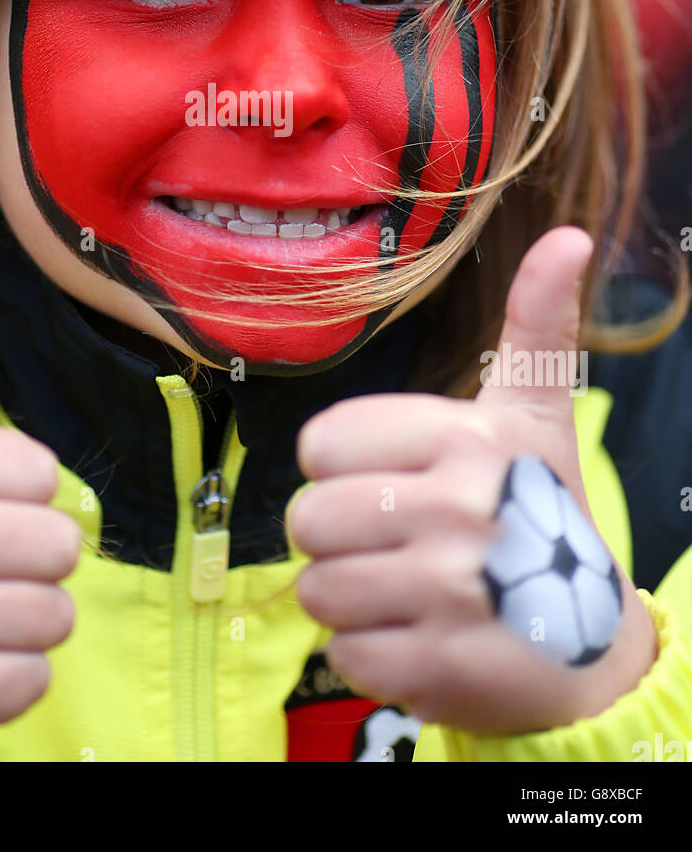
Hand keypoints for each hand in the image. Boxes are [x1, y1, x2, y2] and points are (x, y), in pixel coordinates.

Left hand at [286, 227, 657, 734]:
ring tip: (409, 593)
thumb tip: (569, 237)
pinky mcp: (441, 668)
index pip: (320, 444)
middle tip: (399, 544)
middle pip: (308, 520)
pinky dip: (370, 655)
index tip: (394, 479)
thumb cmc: (541, 515)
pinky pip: (342, 654)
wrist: (596, 645)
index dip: (344, 468)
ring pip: (316, 590)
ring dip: (351, 600)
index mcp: (466, 437)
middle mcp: (459, 508)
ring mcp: (451, 593)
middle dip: (340, 539)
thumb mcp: (536, 417)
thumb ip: (537, 326)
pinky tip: (421, 640)